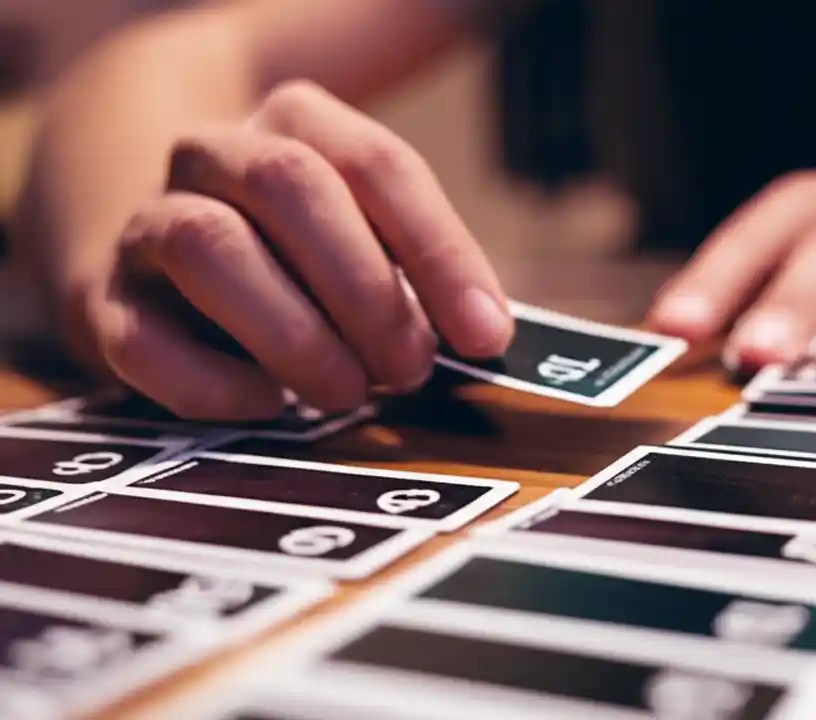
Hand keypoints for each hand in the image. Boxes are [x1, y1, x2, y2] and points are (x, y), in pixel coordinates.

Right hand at [83, 81, 511, 418]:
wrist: (159, 250)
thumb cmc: (300, 255)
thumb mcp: (365, 238)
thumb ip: (418, 277)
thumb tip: (484, 337)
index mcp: (298, 123)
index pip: (379, 166)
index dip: (442, 254)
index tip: (485, 336)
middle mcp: (216, 154)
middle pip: (291, 184)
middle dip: (365, 290)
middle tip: (409, 370)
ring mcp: (149, 221)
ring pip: (207, 244)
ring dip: (292, 332)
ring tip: (345, 394)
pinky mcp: (103, 300)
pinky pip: (143, 339)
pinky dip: (213, 383)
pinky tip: (268, 406)